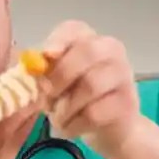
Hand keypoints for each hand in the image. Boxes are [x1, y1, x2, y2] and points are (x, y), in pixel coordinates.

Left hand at [39, 20, 142, 154]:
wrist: (109, 130)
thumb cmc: (76, 102)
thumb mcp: (55, 85)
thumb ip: (43, 74)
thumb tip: (30, 69)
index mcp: (88, 40)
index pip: (74, 29)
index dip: (59, 40)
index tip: (46, 56)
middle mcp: (110, 51)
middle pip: (87, 52)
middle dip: (61, 75)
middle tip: (47, 96)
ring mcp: (123, 75)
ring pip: (91, 84)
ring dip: (66, 107)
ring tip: (58, 119)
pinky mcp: (127, 103)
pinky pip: (95, 112)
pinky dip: (75, 124)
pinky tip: (70, 128)